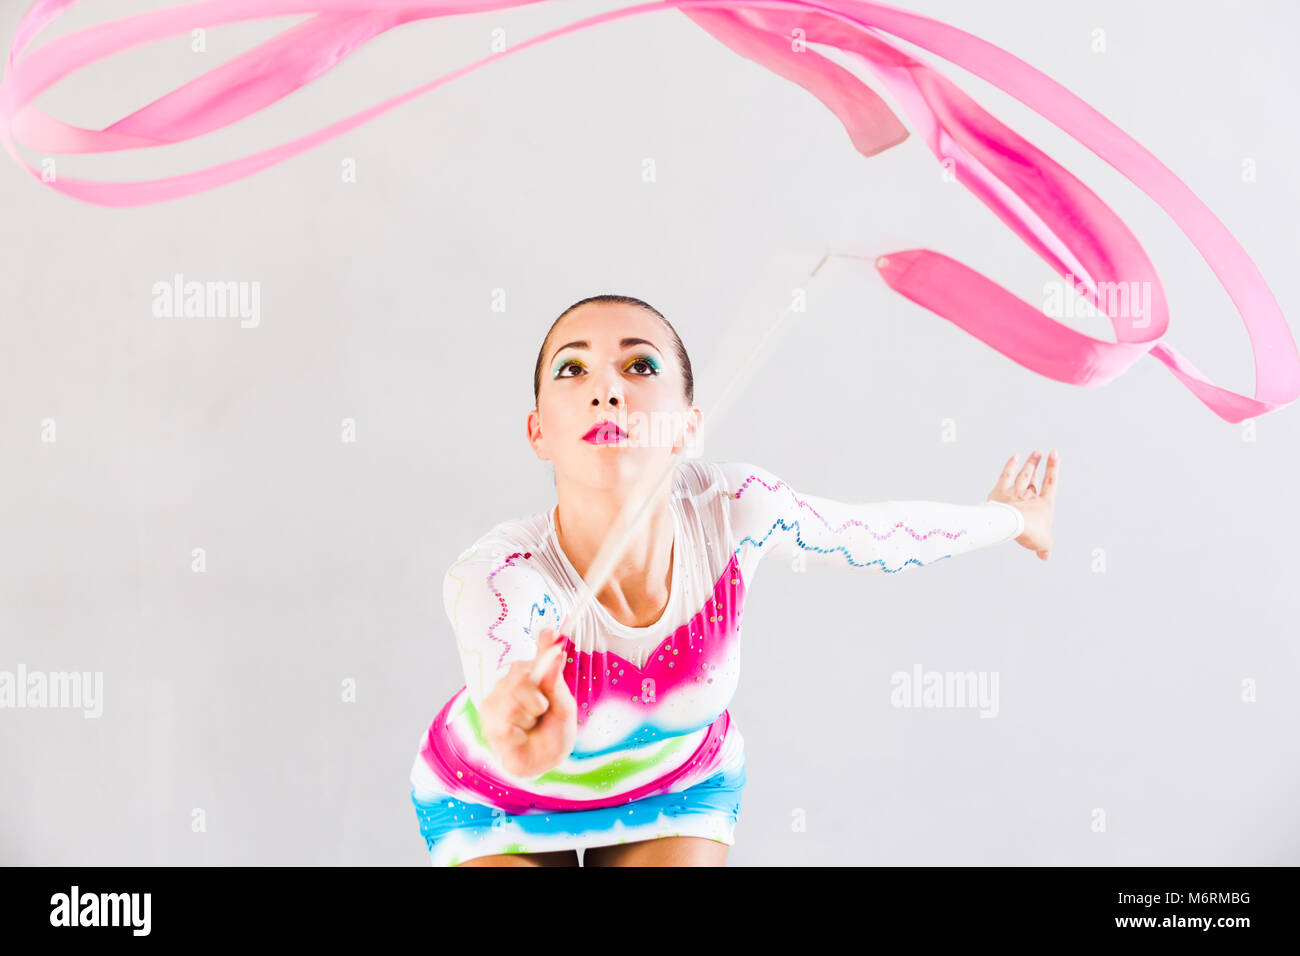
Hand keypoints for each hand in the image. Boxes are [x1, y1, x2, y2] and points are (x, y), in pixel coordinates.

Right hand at [480, 627, 577, 778]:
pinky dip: (518, 732)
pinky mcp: (488, 722)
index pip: (535, 654)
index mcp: (528, 674)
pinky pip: (505, 722)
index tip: (552, 632)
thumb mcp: (564, 706)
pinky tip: (519, 735)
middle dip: (538, 698)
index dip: (544, 643)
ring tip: (530, 724)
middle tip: (541, 711)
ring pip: (513, 700)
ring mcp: (495, 702)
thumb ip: (556, 680)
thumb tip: (558, 650)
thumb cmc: (554, 730)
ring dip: (529, 718)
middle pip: (520, 676)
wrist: (544, 760)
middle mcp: (507, 683)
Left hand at [988, 449, 1058, 560]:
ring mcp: (1014, 492)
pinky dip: (1010, 465)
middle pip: (1035, 476)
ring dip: (1029, 463)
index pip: (1051, 482)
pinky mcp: (999, 492)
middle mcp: (1029, 495)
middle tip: (1040, 452)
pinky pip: (1006, 475)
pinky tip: (1014, 457)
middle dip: (1038, 464)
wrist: (1011, 524)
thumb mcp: (1043, 542)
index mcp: (1043, 504)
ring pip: (1023, 474)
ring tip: (1034, 453)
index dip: (1053, 467)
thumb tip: (1045, 556)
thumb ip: (1045, 547)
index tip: (1055, 454)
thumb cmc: (1029, 532)